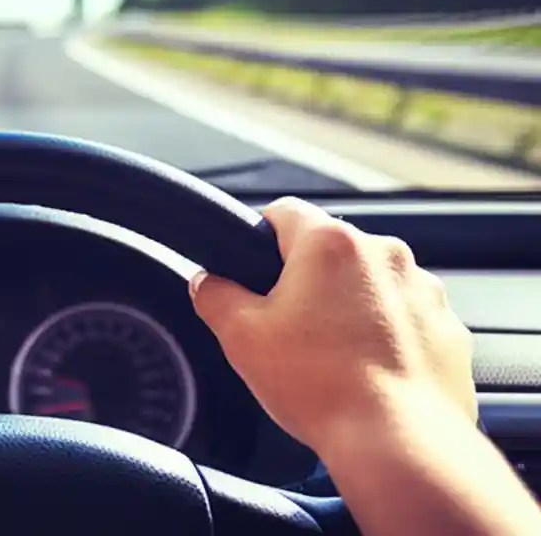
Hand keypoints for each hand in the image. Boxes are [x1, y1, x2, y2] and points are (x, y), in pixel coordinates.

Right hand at [190, 197, 475, 457]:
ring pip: (369, 286)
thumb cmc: (324, 387)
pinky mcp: (446, 329)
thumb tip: (207, 283)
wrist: (397, 441)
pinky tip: (366, 372)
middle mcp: (384, 255)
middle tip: (286, 328)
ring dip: (350, 308)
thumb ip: (214, 296)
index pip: (283, 212)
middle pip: (329, 252)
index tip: (254, 267)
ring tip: (330, 357)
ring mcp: (424, 291)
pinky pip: (405, 321)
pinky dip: (386, 338)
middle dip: (307, 282)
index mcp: (330, 244)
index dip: (260, 237)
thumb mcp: (240, 337)